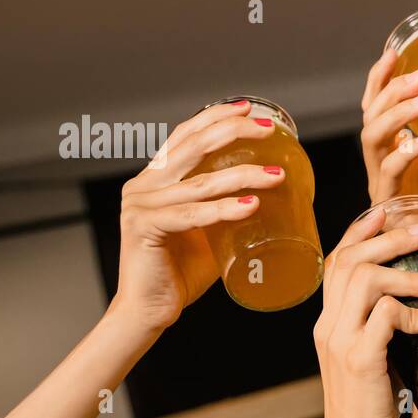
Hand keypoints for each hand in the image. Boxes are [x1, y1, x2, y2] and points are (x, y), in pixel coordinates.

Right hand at [111, 101, 284, 331]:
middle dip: (233, 132)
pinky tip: (251, 205)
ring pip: (200, 182)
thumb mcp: (207, 230)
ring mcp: (140, 205)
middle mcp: (143, 186)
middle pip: (192, 146)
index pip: (184, 136)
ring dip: (243, 175)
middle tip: (268, 130)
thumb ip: (225, 209)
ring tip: (277, 175)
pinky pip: (192, 215)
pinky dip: (224, 209)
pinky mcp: (144, 228)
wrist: (150, 310)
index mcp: (155, 179)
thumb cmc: (181, 272)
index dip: (214, 117)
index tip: (248, 108)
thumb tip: (271, 196)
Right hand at [313, 208, 417, 417]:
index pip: (335, 261)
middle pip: (350, 260)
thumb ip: (387, 330)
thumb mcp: (375, 358)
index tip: (385, 212)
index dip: (359, 231)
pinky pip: (387, 318)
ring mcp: (341, 341)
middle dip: (390, 239)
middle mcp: (329, 325)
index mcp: (329, 321)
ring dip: (410, 274)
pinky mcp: (360, 360)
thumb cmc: (371, 405)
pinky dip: (416, 312)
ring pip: (367, 282)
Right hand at [359, 50, 417, 252]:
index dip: (381, 80)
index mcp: (399, 153)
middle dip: (393, 91)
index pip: (377, 109)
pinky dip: (404, 154)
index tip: (396, 51)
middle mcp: (385, 168)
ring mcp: (384, 187)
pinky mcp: (389, 208)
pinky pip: (388, 174)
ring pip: (372, 139)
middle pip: (371, 117)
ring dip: (397, 115)